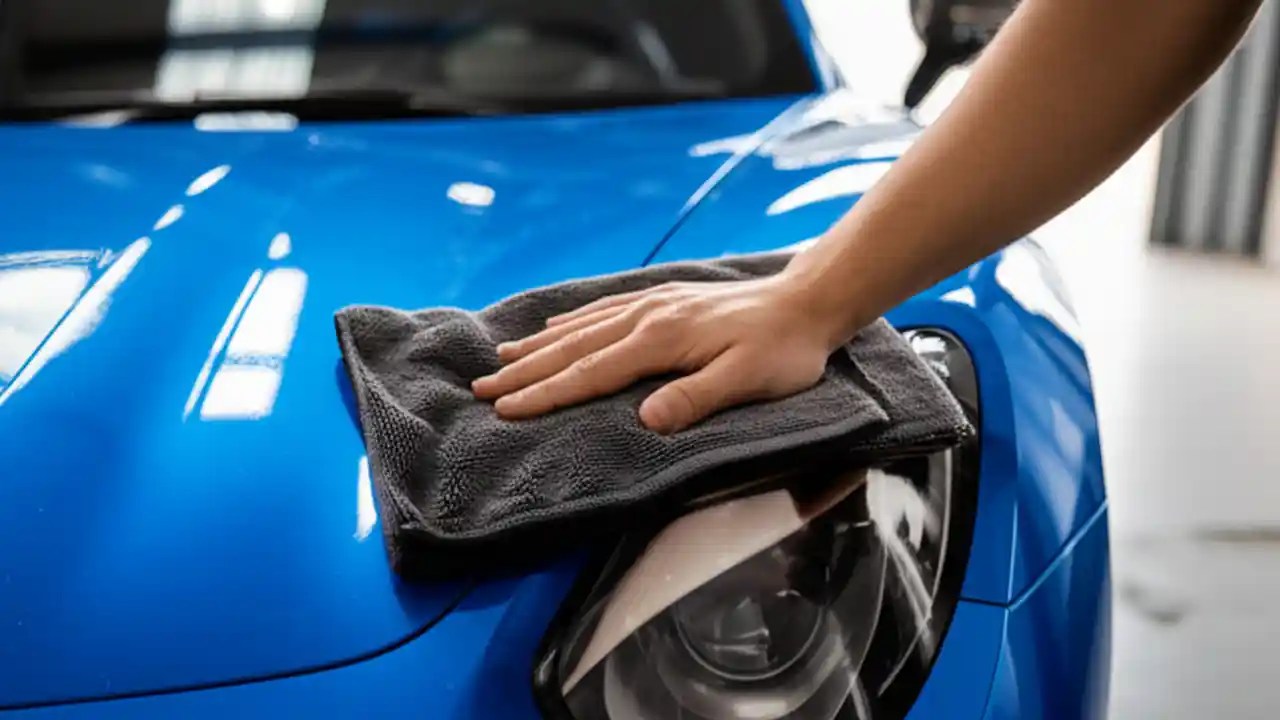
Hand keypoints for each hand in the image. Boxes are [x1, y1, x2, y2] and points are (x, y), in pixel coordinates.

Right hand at [471, 274, 843, 432]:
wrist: (808, 300)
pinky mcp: (664, 299)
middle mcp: (647, 316)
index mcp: (661, 340)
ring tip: (502, 356)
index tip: (506, 409)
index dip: (546, 393)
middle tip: (482, 388)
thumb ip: (696, 398)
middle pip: (573, 348)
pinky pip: (604, 310)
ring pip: (583, 326)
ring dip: (540, 344)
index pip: (590, 373)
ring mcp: (653, 304)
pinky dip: (572, 320)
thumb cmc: (784, 349)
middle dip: (525, 370)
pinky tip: (556, 325)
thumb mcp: (749, 380)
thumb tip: (647, 420)